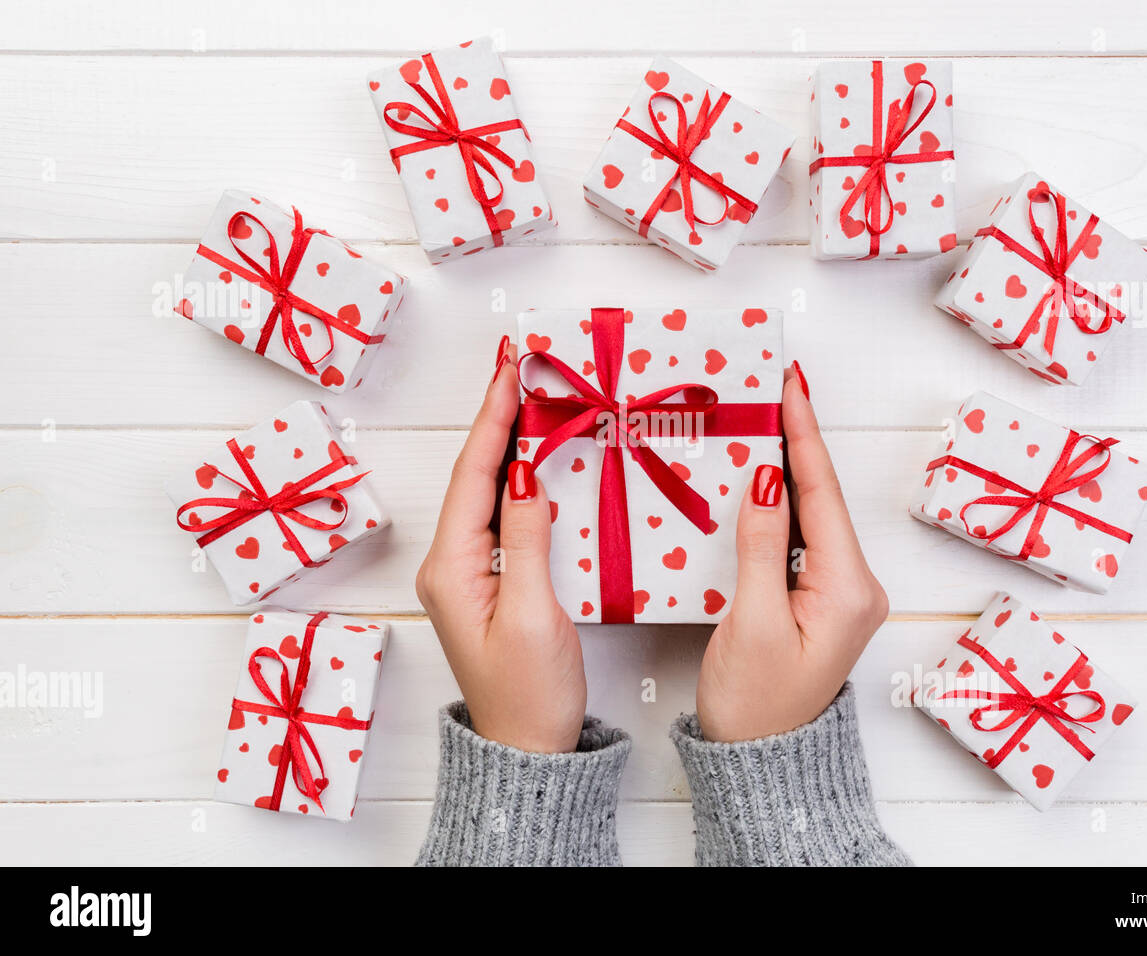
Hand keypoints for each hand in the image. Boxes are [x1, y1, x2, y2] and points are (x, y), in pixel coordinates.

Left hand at [415, 336, 585, 752]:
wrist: (527, 751)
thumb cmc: (529, 694)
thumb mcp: (533, 615)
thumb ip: (528, 541)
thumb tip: (524, 475)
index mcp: (453, 568)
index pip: (473, 475)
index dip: (494, 419)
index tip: (511, 371)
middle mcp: (453, 564)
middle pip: (474, 475)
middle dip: (499, 418)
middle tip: (522, 366)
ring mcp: (471, 572)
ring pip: (488, 491)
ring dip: (510, 443)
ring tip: (533, 395)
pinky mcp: (493, 582)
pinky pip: (504, 515)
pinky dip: (521, 479)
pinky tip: (541, 458)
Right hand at [696, 363, 888, 741]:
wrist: (762, 764)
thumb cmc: (754, 706)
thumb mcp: (750, 623)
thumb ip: (761, 546)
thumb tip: (764, 478)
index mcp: (848, 590)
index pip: (821, 493)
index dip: (803, 434)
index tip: (790, 384)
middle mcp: (857, 587)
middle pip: (821, 498)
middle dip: (794, 442)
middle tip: (769, 389)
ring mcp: (842, 595)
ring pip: (810, 515)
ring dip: (784, 472)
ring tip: (760, 421)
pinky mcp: (822, 602)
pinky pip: (801, 539)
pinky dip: (778, 507)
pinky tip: (757, 482)